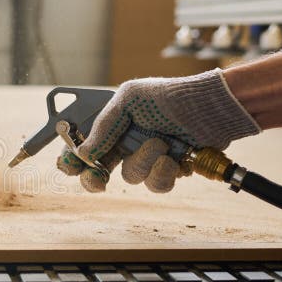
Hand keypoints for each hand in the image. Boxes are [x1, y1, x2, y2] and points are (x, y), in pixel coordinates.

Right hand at [57, 69, 259, 192]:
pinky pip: (155, 184)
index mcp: (112, 125)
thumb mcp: (130, 99)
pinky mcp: (167, 171)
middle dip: (95, 178)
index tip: (70, 166)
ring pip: (130, 176)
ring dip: (145, 160)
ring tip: (161, 142)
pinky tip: (174, 158)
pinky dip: (164, 172)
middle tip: (98, 180)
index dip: (73, 158)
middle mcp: (126, 143)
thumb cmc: (171, 96)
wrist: (211, 108)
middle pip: (97, 171)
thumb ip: (104, 125)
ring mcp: (146, 158)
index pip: (83, 145)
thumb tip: (83, 152)